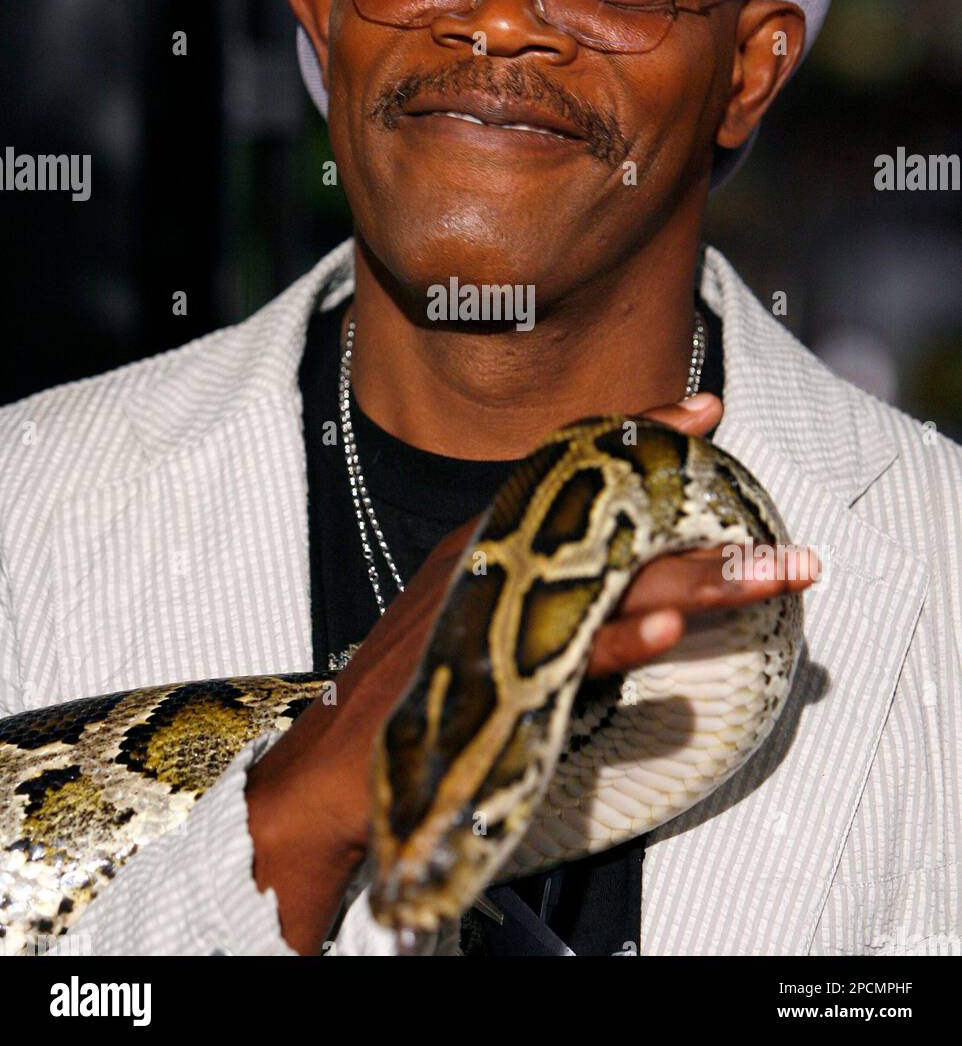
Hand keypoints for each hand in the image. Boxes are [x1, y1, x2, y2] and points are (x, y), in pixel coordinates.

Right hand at [246, 393, 817, 952]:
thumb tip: (619, 588)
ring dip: (699, 581)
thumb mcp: (475, 606)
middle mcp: (501, 560)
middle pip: (615, 526)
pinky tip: (664, 634)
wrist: (335, 764)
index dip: (639, 435)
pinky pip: (572, 658)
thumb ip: (538, 584)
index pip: (574, 470)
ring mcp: (501, 615)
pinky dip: (619, 641)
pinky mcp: (499, 681)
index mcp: (497, 538)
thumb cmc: (415, 681)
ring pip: (617, 588)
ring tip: (770, 574)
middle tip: (795, 543)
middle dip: (704, 522)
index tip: (705, 409)